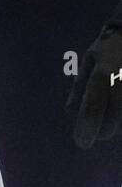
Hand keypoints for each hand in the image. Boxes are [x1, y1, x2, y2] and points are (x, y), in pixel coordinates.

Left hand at [66, 5, 121, 148]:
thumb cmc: (110, 44)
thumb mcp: (90, 59)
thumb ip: (80, 85)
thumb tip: (71, 110)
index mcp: (102, 75)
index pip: (93, 110)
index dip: (87, 130)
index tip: (82, 143)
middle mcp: (121, 82)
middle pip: (112, 122)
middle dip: (102, 131)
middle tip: (97, 131)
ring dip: (116, 123)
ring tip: (107, 116)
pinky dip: (121, 113)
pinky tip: (115, 107)